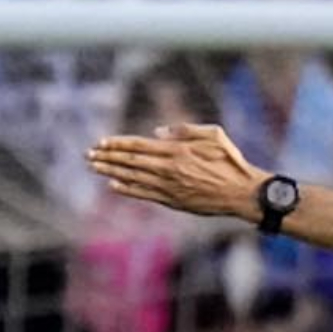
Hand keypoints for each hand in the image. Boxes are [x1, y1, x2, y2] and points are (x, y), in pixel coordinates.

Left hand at [89, 124, 268, 220]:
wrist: (243, 193)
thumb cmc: (231, 162)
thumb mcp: (214, 135)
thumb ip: (184, 130)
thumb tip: (156, 132)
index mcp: (178, 150)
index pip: (139, 145)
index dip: (117, 143)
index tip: (101, 142)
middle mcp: (170, 168)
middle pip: (131, 161)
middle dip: (108, 157)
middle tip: (88, 155)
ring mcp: (170, 186)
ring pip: (134, 177)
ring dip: (111, 172)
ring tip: (95, 168)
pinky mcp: (174, 201)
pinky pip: (145, 194)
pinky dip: (128, 190)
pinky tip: (114, 186)